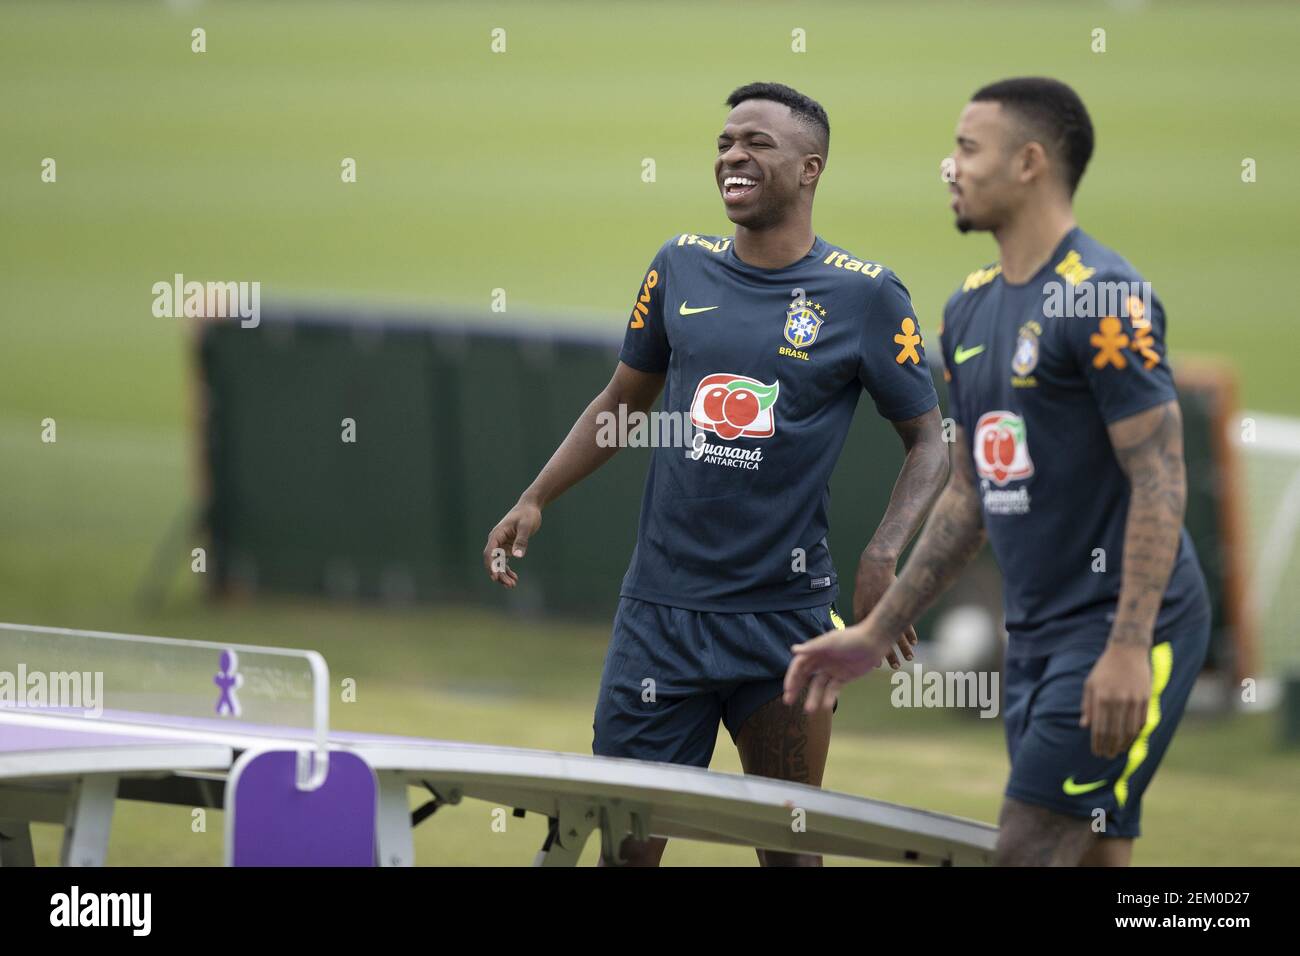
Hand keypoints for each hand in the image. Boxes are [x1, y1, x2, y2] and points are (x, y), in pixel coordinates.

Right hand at [482, 498, 541, 588]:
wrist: (530, 508)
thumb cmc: (528, 515)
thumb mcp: (526, 527)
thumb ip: (521, 540)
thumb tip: (517, 556)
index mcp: (497, 534)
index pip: (490, 552)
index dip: (491, 565)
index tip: (495, 577)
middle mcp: (496, 540)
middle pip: (493, 560)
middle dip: (499, 573)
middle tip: (510, 585)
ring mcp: (501, 544)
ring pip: (498, 563)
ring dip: (503, 574)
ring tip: (512, 585)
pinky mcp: (507, 547)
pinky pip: (504, 561)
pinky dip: (508, 570)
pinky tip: (515, 578)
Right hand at [783, 622, 893, 714]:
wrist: (873, 642)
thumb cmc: (851, 639)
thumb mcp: (831, 642)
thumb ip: (813, 647)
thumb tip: (793, 650)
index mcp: (816, 651)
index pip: (799, 665)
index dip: (791, 677)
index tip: (787, 689)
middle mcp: (822, 661)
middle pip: (805, 677)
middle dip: (796, 688)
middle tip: (788, 702)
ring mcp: (832, 670)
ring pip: (818, 686)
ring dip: (813, 697)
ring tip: (809, 710)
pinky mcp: (844, 677)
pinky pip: (833, 689)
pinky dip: (829, 697)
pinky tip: (826, 706)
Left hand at [853, 552, 916, 669]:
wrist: (875, 567)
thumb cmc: (867, 583)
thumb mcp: (860, 600)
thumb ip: (863, 615)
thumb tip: (860, 629)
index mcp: (863, 615)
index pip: (868, 639)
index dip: (874, 652)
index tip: (878, 665)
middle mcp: (875, 615)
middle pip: (884, 640)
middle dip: (890, 654)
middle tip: (895, 667)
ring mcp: (888, 610)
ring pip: (898, 634)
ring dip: (904, 647)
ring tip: (909, 658)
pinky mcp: (898, 605)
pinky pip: (906, 622)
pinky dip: (910, 633)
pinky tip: (914, 643)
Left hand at [1080, 642, 1151, 757]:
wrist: (1128, 651)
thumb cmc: (1105, 669)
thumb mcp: (1090, 684)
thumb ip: (1087, 706)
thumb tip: (1085, 726)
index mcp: (1101, 698)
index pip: (1099, 728)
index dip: (1098, 743)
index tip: (1096, 752)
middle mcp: (1117, 701)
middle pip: (1114, 732)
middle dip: (1110, 747)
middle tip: (1107, 756)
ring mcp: (1133, 700)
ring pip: (1129, 730)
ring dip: (1123, 744)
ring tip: (1118, 751)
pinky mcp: (1145, 699)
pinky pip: (1141, 722)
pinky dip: (1136, 734)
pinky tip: (1130, 739)